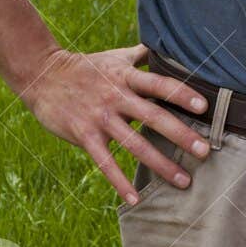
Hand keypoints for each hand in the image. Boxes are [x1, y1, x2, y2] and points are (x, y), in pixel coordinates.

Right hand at [16, 45, 210, 203]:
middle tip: (204, 151)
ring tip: (184, 181)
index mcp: (126, 76)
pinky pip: (105, 162)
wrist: (41, 75)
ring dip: (160, 164)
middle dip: (180, 134)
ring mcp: (100, 117)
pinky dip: (119, 182)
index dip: (181, 94)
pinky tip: (135, 199)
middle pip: (153, 116)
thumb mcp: (114, 57)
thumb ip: (142, 56)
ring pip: (135, 144)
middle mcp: (115, 96)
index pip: (159, 83)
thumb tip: (170, 46)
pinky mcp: (84, 135)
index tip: (203, 107)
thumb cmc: (85, 68)